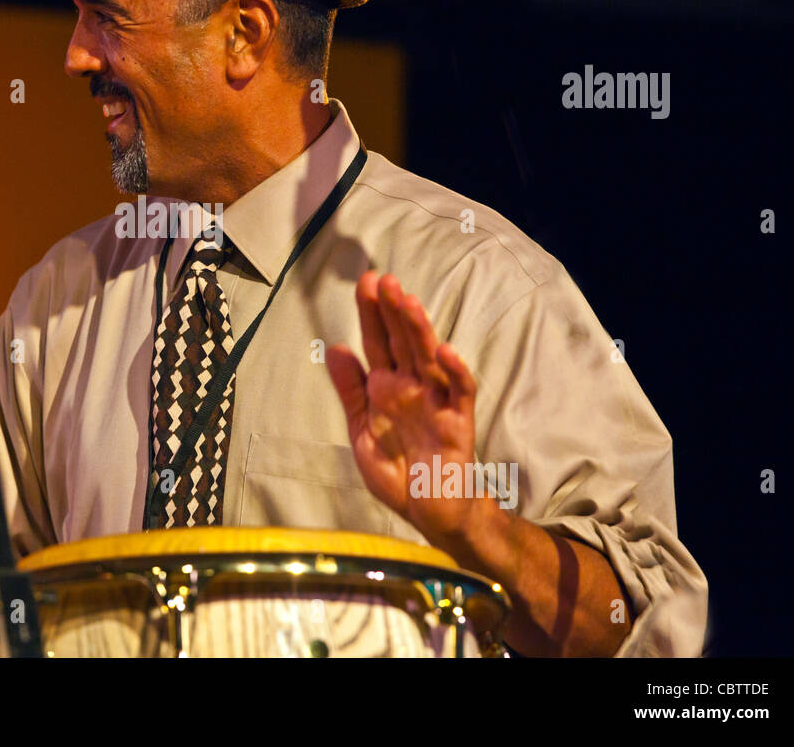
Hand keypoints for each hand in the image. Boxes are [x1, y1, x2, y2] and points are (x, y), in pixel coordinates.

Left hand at [327, 272, 483, 547]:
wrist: (429, 513)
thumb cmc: (398, 472)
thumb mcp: (362, 430)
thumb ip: (351, 390)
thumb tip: (334, 348)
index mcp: (387, 387)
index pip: (378, 342)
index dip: (372, 313)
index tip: (366, 282)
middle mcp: (412, 387)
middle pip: (403, 341)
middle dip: (393, 311)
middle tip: (383, 279)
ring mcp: (437, 401)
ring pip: (429, 358)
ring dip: (420, 330)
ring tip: (408, 301)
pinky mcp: (458, 422)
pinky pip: (460, 393)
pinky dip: (455, 372)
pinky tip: (445, 351)